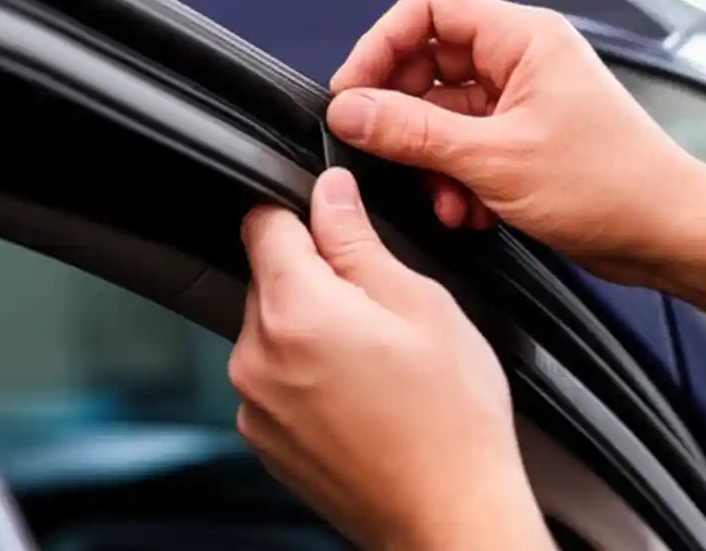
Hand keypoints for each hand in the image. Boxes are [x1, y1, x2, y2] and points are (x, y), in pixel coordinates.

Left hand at [229, 168, 554, 550]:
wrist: (449, 513)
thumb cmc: (451, 419)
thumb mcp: (421, 304)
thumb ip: (360, 241)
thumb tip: (331, 192)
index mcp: (295, 311)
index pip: (264, 221)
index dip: (307, 212)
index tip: (341, 224)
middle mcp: (257, 357)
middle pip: (268, 276)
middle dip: (317, 276)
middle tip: (382, 307)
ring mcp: (255, 404)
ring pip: (274, 328)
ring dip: (313, 326)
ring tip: (379, 359)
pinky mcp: (264, 438)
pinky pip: (277, 377)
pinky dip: (310, 372)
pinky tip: (364, 393)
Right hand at [328, 0, 705, 283]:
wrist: (668, 233)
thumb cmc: (612, 186)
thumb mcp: (495, 160)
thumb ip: (413, 133)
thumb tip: (351, 111)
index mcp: (524, 38)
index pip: (428, 10)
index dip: (381, 47)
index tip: (353, 96)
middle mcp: (523, 61)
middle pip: (429, 66)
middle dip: (404, 119)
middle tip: (386, 155)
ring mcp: (525, 102)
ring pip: (443, 116)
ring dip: (431, 162)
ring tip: (446, 199)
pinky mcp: (526, 142)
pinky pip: (467, 148)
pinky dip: (457, 180)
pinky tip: (469, 212)